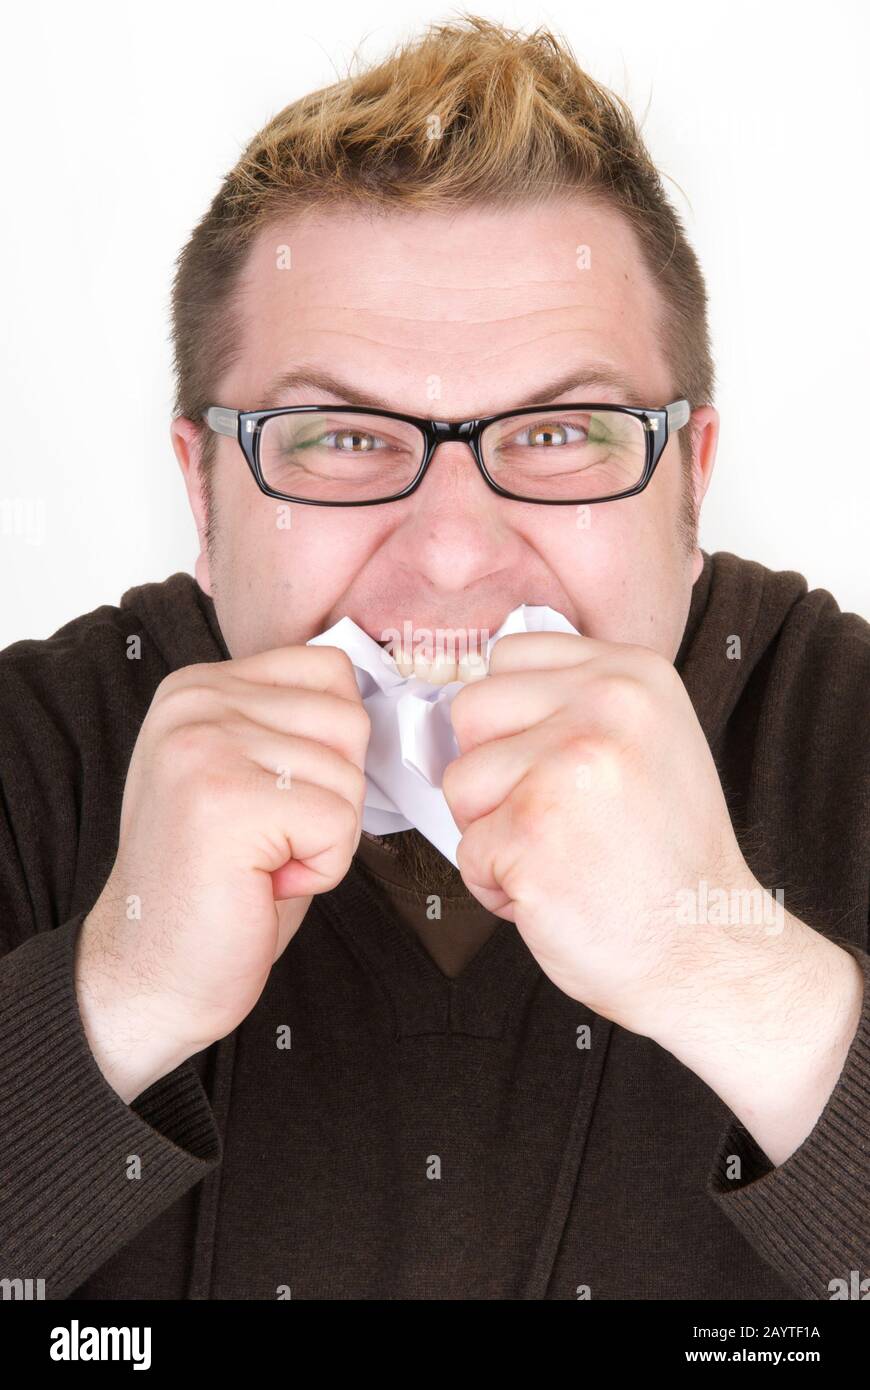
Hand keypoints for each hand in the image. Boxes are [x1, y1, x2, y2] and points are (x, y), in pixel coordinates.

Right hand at [76, 645, 368, 1097]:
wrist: (152, 974)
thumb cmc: (215, 884)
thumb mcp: (250, 774)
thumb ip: (293, 724)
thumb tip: (376, 700)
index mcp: (198, 688)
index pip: (329, 671)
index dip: (333, 749)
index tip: (282, 796)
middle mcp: (194, 705)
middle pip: (348, 721)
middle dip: (335, 796)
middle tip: (270, 838)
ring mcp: (205, 748)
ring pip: (349, 776)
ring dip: (326, 837)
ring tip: (260, 861)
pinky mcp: (226, 801)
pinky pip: (339, 823)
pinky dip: (321, 868)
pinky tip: (263, 882)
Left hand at [441, 632, 756, 1039]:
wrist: (707, 950)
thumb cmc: (668, 861)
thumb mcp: (651, 741)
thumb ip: (579, 703)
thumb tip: (486, 695)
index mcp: (633, 674)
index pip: (509, 655)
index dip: (509, 719)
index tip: (546, 762)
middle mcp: (605, 705)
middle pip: (471, 710)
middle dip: (490, 775)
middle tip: (550, 818)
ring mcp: (568, 765)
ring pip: (459, 781)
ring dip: (490, 833)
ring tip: (556, 856)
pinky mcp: (531, 829)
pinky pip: (466, 849)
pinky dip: (496, 885)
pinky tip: (554, 892)